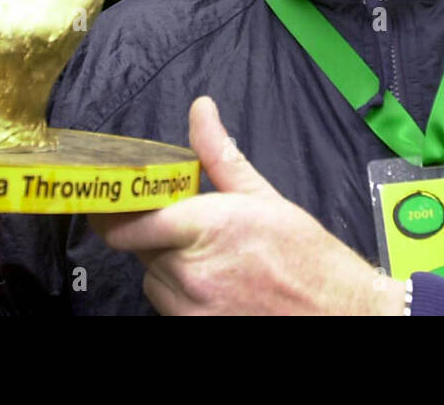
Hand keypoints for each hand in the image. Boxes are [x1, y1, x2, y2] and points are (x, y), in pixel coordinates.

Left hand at [90, 97, 405, 314]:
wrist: (338, 313)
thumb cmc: (306, 257)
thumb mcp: (263, 197)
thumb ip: (219, 155)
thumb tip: (201, 110)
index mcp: (206, 227)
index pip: (129, 224)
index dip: (110, 212)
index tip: (106, 200)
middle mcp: (191, 272)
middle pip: (138, 248)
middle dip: (149, 231)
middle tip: (172, 221)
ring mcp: (192, 309)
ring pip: (151, 279)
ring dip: (164, 264)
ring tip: (204, 256)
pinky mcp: (195, 333)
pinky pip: (167, 307)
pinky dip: (179, 293)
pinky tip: (212, 283)